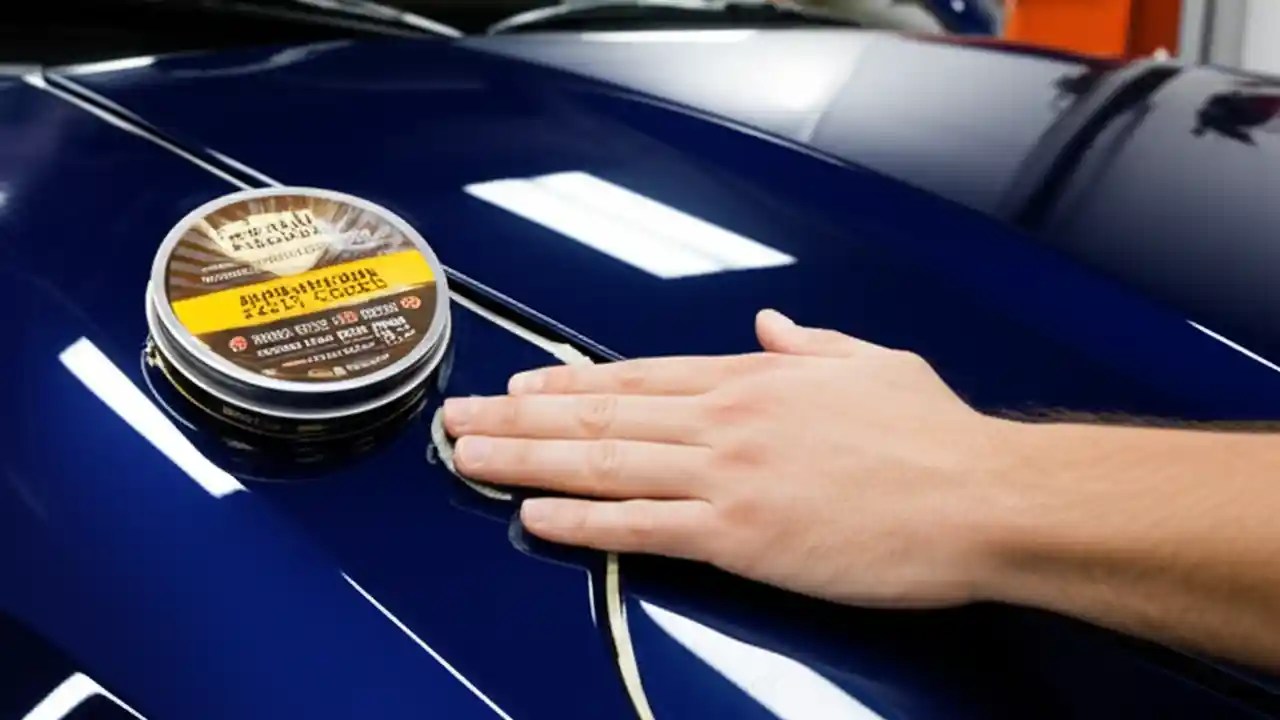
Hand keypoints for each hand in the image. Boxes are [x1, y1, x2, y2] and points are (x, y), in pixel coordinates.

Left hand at [443, 310, 1021, 606]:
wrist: (981, 497)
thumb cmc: (935, 436)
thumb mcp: (873, 364)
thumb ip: (810, 344)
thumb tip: (770, 326)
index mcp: (754, 378)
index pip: (638, 375)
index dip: (569, 383)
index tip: (522, 387)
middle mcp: (726, 419)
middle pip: (601, 413)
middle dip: (521, 417)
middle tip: (461, 419)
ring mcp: (727, 476)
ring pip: (604, 463)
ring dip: (527, 461)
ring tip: (471, 459)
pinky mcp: (740, 535)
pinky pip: (641, 525)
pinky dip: (581, 519)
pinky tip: (535, 515)